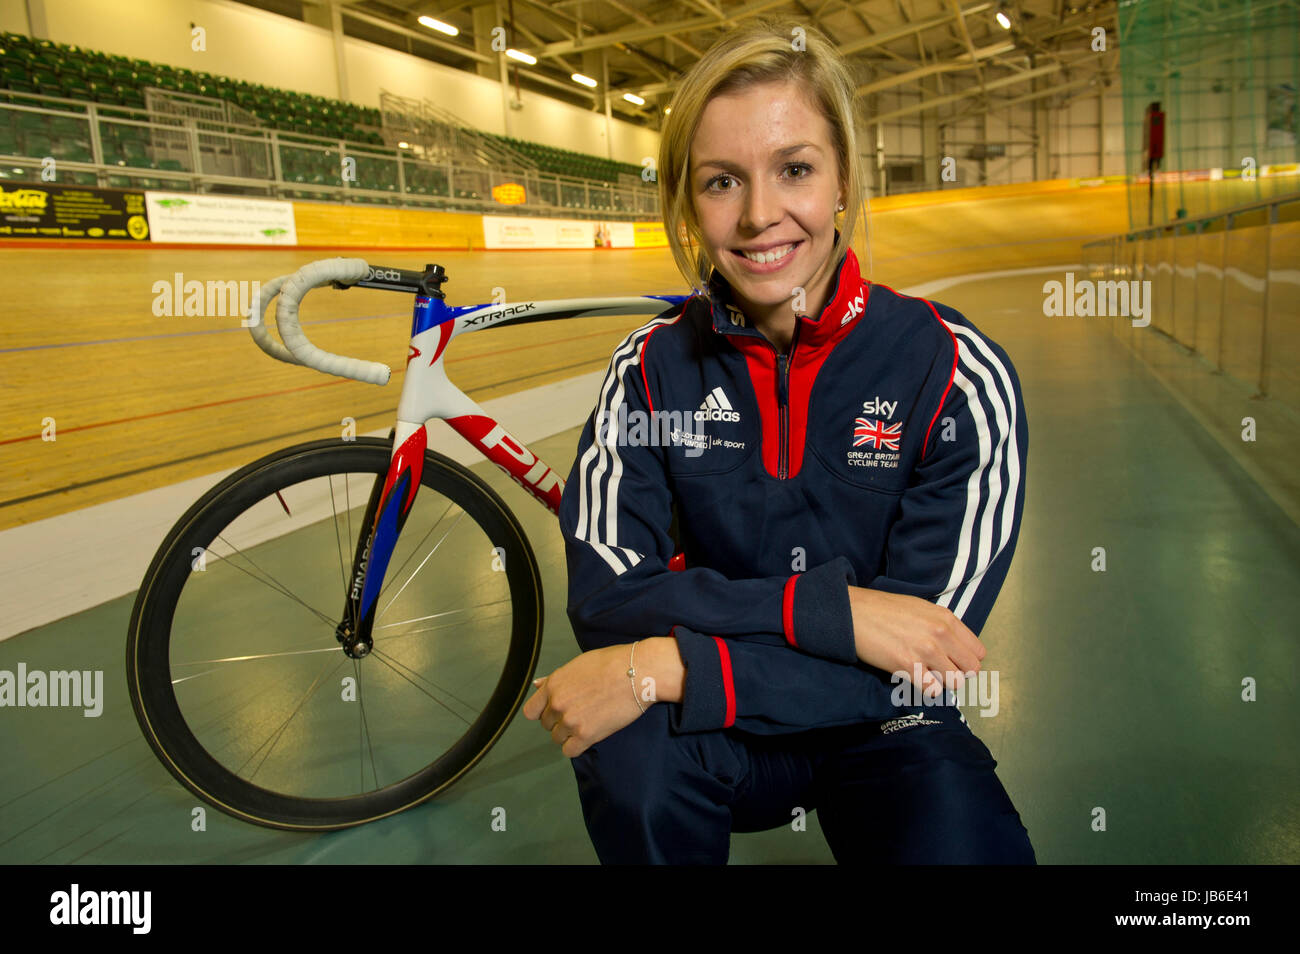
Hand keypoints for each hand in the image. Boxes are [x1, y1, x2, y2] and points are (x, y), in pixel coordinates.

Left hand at [522, 644, 649, 757]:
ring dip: (569, 734)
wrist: (637, 673)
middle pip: (547, 725)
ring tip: (587, 723)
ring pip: (557, 738)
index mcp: (554, 684)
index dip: (543, 712)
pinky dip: (577, 747)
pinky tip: (588, 736)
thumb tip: (537, 685)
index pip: (531, 711)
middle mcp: (557, 703)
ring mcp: (571, 721)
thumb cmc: (612, 663)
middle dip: (560, 721)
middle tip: (579, 714)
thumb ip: (556, 678)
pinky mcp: (586, 735)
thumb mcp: (579, 664)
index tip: (555, 712)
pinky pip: (570, 751)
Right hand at [848, 586, 984, 699]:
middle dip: (956, 673)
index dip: (966, 660)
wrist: (853, 612)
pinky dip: (925, 688)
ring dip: (940, 682)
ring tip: (924, 673)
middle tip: (938, 670)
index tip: (953, 661)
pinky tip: (913, 678)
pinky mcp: (908, 666)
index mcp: (946, 618)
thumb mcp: (921, 608)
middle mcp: (940, 633)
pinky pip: (932, 690)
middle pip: (970, 670)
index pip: (978, 652)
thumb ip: (942, 626)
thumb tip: (956, 648)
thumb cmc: (883, 609)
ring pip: (953, 682)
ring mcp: (925, 650)